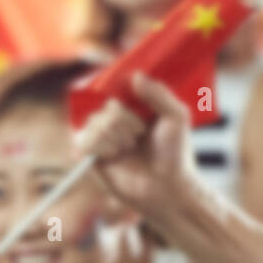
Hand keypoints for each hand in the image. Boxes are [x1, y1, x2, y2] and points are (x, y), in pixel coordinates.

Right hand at [74, 73, 193, 216]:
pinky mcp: (91, 157)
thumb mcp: (177, 117)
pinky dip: (104, 148)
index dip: (122, 91)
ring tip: (131, 149)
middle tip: (140, 136)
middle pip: (108, 106)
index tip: (135, 101)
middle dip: (127, 121)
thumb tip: (135, 76)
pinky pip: (86, 140)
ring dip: (118, 136)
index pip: (117, 87)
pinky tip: (116, 156)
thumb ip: (159, 93)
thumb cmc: (175, 154)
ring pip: (97, 123)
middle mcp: (115, 120)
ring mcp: (101, 138)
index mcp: (133, 108)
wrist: (167, 186)